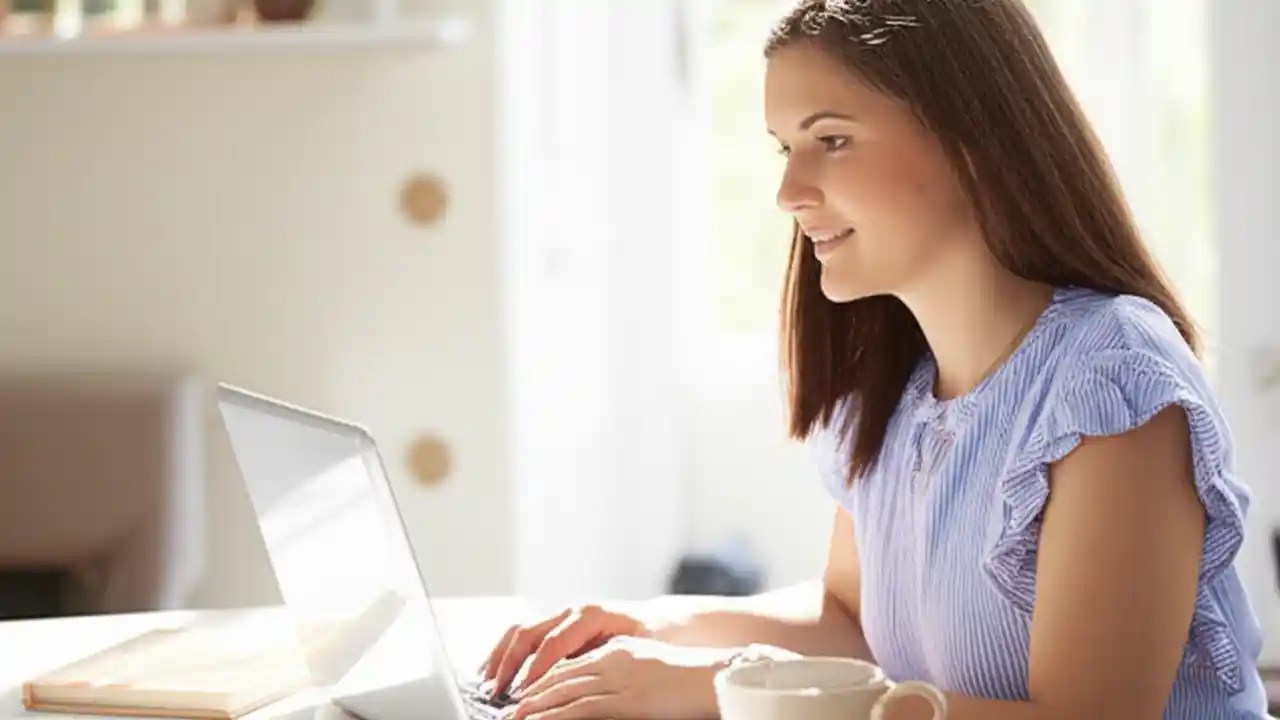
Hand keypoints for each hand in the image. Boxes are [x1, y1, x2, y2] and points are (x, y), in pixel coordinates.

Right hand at [479, 604, 653, 696]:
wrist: (663, 623)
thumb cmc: (655, 639)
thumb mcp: (636, 651)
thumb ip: (607, 663)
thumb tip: (579, 682)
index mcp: (592, 615)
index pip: (555, 643)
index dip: (536, 669)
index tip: (524, 693)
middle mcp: (573, 611)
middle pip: (529, 633)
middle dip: (509, 663)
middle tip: (497, 692)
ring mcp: (563, 615)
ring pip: (521, 630)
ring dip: (501, 656)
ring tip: (486, 681)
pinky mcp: (559, 625)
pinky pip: (526, 634)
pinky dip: (507, 651)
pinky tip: (494, 670)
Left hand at [511, 636, 732, 719]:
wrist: (713, 677)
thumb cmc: (687, 675)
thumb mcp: (647, 663)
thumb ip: (621, 666)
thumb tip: (600, 683)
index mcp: (615, 650)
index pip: (568, 661)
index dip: (542, 676)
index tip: (523, 689)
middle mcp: (610, 660)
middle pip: (559, 673)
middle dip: (530, 691)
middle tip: (508, 705)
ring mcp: (616, 679)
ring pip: (563, 690)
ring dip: (534, 705)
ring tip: (514, 717)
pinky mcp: (623, 700)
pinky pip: (579, 708)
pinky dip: (553, 716)